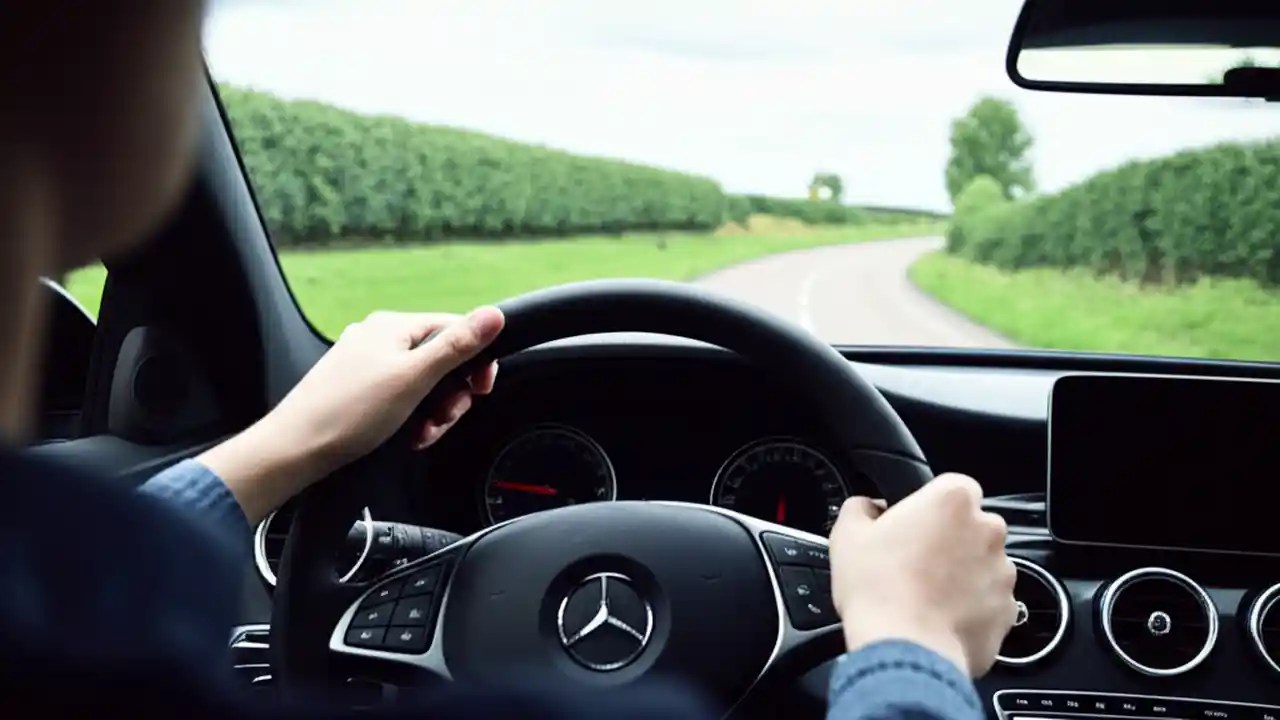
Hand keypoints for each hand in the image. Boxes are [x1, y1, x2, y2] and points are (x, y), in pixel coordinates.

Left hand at [199, 307, 504, 523]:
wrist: (295, 450)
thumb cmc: (349, 413)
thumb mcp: (414, 379)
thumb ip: (458, 346)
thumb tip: (495, 314)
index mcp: (394, 326)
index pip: (455, 330)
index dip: (476, 361)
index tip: (480, 391)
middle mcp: (379, 337)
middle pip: (440, 359)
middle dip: (451, 394)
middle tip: (443, 419)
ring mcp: (366, 363)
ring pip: (422, 382)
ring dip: (433, 411)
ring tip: (421, 433)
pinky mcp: (358, 388)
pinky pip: (401, 396)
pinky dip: (411, 417)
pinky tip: (406, 436)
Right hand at [828, 473, 1016, 676]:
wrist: (905, 650)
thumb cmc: (878, 589)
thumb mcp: (847, 534)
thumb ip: (860, 507)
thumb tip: (867, 508)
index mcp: (953, 499)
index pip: (952, 486)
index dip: (929, 506)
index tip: (912, 524)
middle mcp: (987, 531)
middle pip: (970, 525)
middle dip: (947, 540)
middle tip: (913, 562)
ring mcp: (1003, 572)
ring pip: (982, 564)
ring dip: (960, 574)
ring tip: (924, 595)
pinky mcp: (1007, 611)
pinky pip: (988, 601)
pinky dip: (970, 607)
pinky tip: (939, 617)